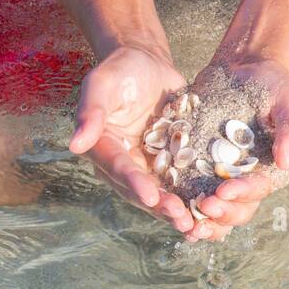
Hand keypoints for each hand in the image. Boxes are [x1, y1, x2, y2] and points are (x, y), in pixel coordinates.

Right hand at [69, 44, 196, 233]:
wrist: (147, 63)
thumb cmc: (121, 70)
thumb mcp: (103, 84)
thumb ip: (91, 111)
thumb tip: (75, 144)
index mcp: (103, 147)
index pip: (118, 168)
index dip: (134, 183)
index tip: (151, 196)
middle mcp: (123, 163)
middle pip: (140, 189)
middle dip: (160, 206)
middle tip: (181, 218)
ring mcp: (147, 165)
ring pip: (161, 194)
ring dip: (177, 210)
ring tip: (196, 224)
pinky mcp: (170, 163)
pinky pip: (181, 184)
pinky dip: (193, 198)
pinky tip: (212, 212)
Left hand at [182, 55, 288, 241]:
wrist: (242, 67)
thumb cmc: (274, 85)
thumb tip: (286, 160)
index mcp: (269, 169)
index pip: (258, 189)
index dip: (243, 193)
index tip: (226, 190)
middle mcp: (242, 177)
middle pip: (235, 208)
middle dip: (220, 212)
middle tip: (204, 205)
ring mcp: (216, 172)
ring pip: (210, 207)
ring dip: (199, 218)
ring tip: (185, 220)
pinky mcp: (193, 161)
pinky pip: (184, 187)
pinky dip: (177, 200)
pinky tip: (165, 204)